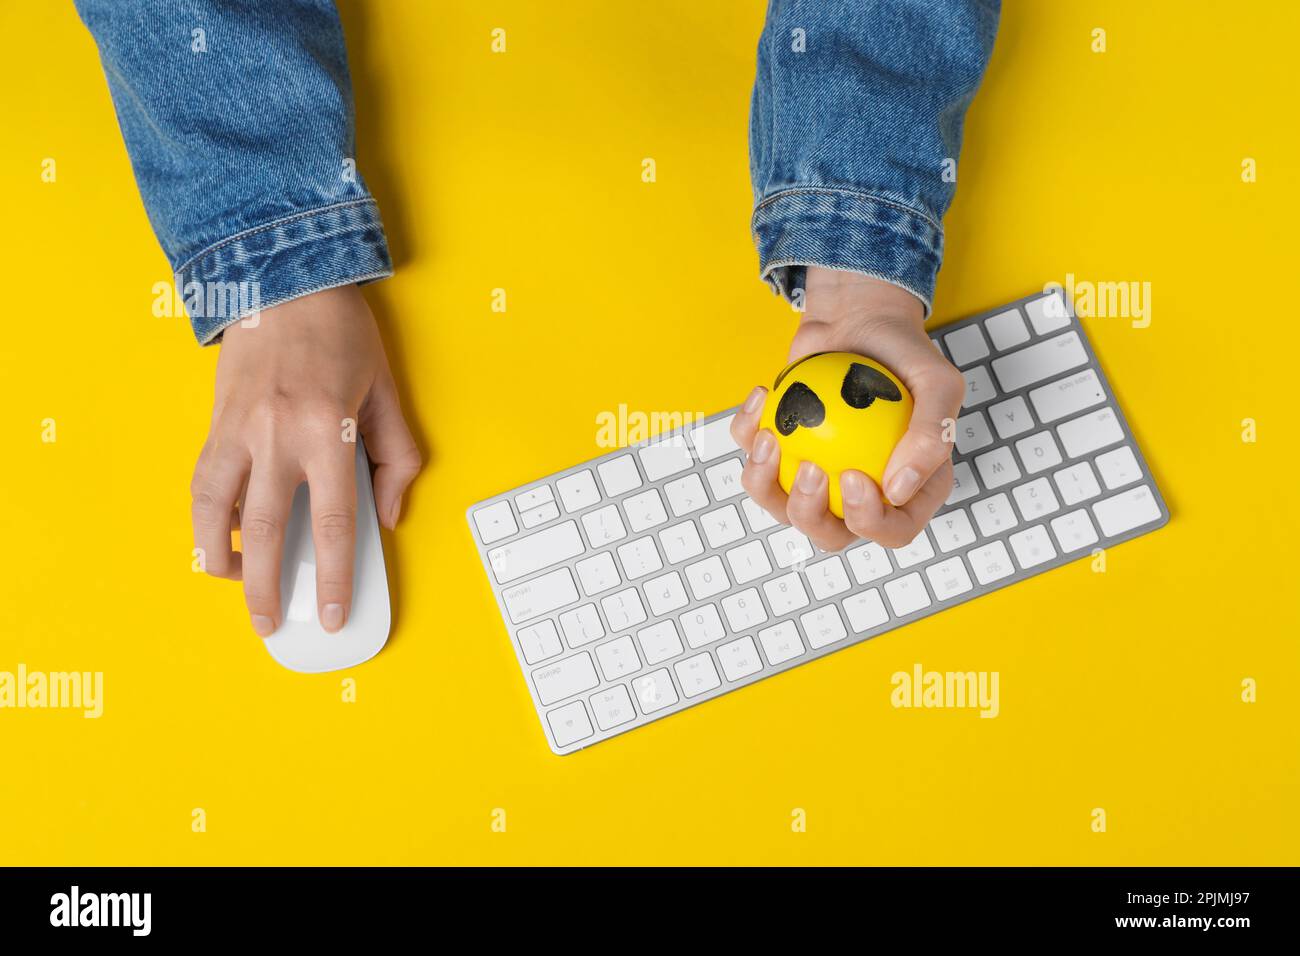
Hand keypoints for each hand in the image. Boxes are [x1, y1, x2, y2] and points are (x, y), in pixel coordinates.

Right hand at [190, 285, 421, 636]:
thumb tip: (388, 516)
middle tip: (272, 625)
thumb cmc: (342, 336)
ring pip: (217, 511)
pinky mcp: (215, 423)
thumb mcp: (387, 393)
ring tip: (234, 588)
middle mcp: (278, 436)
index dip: (336, 575)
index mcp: (329, 430)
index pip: (333, 521)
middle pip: (268, 531)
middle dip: (269, 588)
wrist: (285, 281)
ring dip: (221, 558)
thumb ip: (396, 459)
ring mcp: (239, 430)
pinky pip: (203, 483)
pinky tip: (215, 540)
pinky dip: (205, 519)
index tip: (335, 612)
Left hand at [731, 268, 963, 550]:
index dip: (869, 520)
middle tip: (809, 467)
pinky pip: (754, 457)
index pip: (893, 530)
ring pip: (781, 506)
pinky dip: (748, 431)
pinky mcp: (781, 452)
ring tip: (769, 438)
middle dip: (810, 513)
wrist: (860, 319)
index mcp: (906, 489)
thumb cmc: (904, 353)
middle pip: (831, 533)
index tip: (851, 475)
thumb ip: (931, 436)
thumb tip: (898, 490)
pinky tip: (761, 397)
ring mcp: (815, 477)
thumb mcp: (937, 382)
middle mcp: (858, 493)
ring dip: (765, 482)